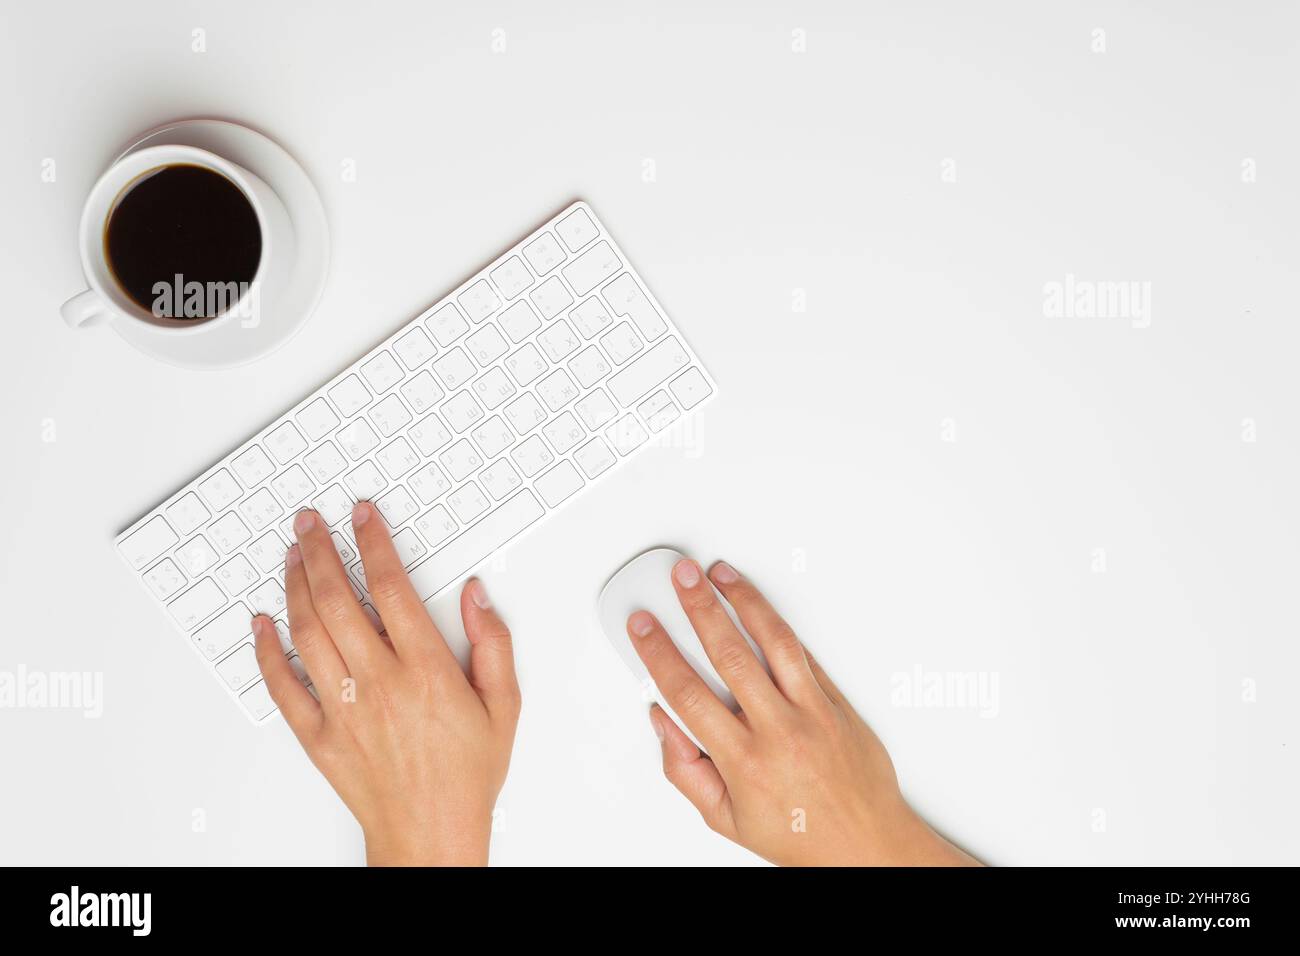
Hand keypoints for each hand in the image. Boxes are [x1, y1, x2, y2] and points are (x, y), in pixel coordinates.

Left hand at [252, 502, 520, 865]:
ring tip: (292, 556)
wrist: (432, 834)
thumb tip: (476, 596)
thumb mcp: (503, 705)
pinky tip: (262, 625)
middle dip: (320, 551)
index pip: (391, 587)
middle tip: (310, 523)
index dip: (374, 542)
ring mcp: (343, 710)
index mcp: (426, 670)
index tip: (364, 516)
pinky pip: (282, 686)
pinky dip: (267, 651)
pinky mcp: (319, 736)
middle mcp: (379, 684)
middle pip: (338, 599)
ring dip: (295, 587)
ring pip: (307, 632)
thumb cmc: (466, 775)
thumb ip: (492, 643)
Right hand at [629, 558, 977, 865]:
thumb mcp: (724, 817)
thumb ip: (685, 769)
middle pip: (730, 654)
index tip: (643, 627)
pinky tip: (760, 606)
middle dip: (700, 608)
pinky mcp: (837, 702)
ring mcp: (812, 712)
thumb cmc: (798, 833)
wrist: (866, 844)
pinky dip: (779, 626)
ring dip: (745, 601)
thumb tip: (663, 721)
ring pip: (774, 642)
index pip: (688, 693)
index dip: (659, 653)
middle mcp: (779, 730)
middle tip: (682, 577)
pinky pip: (804, 655)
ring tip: (721, 575)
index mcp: (744, 761)